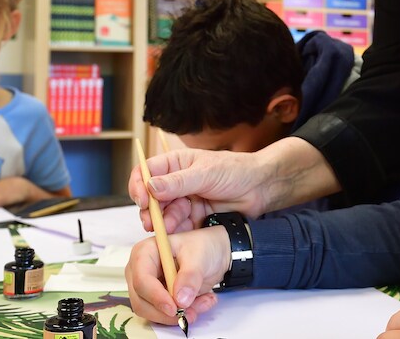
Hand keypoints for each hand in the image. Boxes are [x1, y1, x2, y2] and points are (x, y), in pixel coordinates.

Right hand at [125, 227, 228, 325]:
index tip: (175, 308)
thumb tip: (180, 300)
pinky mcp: (156, 300)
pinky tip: (200, 303)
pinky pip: (163, 316)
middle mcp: (140, 271)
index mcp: (145, 252)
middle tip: (192, 312)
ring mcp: (147, 287)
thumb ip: (190, 276)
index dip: (156, 296)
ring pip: (151, 313)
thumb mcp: (200, 256)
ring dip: (177, 315)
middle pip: (141, 301)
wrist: (213, 254)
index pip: (141, 279)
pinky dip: (182, 315)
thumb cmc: (202, 246)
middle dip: (167, 312)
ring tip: (203, 302)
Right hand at [128, 148, 271, 233]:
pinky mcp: (192, 218)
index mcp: (175, 164)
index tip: (141, 199)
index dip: (138, 185)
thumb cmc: (236, 171)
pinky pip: (177, 227)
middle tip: (152, 222)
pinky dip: (174, 232)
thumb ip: (178, 182)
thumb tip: (150, 187)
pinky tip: (177, 235)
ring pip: (163, 214)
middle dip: (149, 210)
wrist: (260, 189)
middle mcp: (176, 182)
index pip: (146, 172)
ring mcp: (184, 201)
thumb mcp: (206, 173)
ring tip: (168, 228)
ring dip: (162, 222)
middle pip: (150, 197)